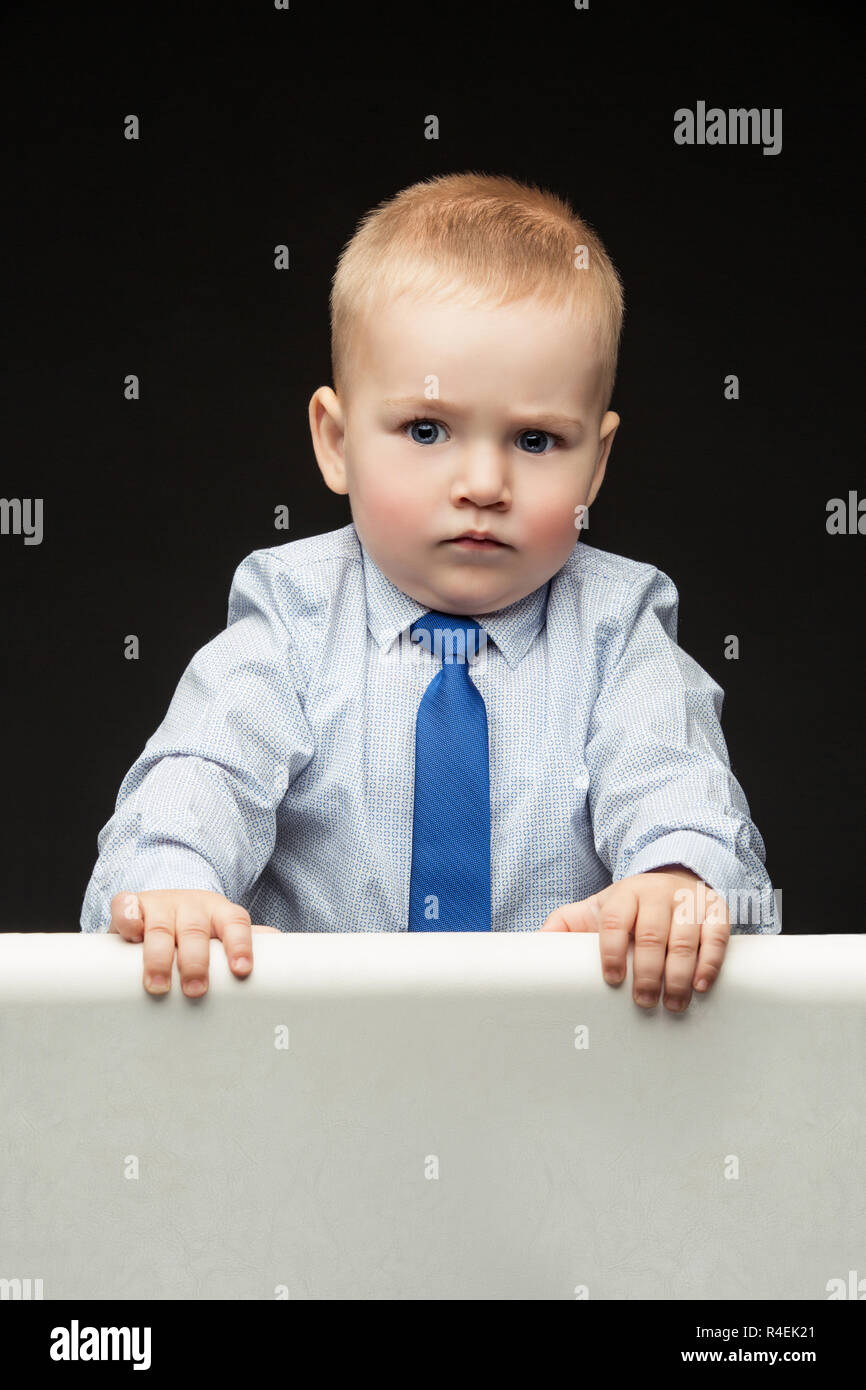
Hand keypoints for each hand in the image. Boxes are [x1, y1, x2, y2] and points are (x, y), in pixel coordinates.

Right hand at [108, 889, 279, 996]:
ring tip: (159, 985)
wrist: (163, 903)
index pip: (236, 923)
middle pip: (196, 929)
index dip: (240, 945)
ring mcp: (161, 903)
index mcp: (220, 912)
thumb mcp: (223, 936)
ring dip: (159, 956)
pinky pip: (125, 906)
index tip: (242, 971)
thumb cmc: (199, 929)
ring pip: (161, 926)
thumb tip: (286, 966)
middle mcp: (192, 906)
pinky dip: (127, 918)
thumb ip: (248, 948)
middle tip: (196, 990)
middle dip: (196, 961)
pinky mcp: (131, 904)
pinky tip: (130, 935)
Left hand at [539, 864, 729, 1010]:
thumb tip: (534, 946)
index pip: (615, 921)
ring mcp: (688, 901)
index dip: (611, 950)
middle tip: (643, 1001)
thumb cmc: (629, 905)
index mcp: (624, 895)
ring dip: (678, 974)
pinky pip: (716, 935)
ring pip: (684, 937)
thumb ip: (564, 925)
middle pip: (650, 934)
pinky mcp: (715, 909)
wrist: (672, 876)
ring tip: (672, 1003)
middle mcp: (657, 895)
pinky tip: (700, 985)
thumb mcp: (595, 909)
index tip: (612, 979)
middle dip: (646, 972)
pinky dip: (710, 961)